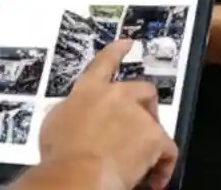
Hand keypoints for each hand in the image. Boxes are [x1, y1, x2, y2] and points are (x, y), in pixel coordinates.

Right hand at [38, 39, 177, 189]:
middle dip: (145, 105)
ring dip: (149, 140)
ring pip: (155, 123)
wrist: (78, 173)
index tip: (128, 43)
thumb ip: (72, 111)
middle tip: (142, 125)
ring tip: (140, 164)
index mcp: (88, 90)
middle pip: (141, 90)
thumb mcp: (54, 123)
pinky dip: (162, 165)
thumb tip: (76, 116)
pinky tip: (153, 180)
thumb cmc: (60, 154)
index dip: (117, 52)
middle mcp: (116, 96)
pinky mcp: (154, 137)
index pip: (104, 62)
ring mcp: (138, 115)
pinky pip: (167, 150)